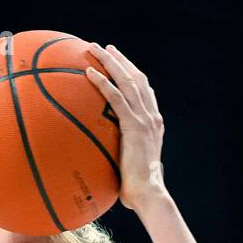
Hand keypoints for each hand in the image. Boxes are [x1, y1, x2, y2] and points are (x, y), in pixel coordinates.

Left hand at [85, 42, 165, 211]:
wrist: (149, 194)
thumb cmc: (138, 190)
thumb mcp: (130, 167)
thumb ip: (121, 157)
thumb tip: (102, 163)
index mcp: (154, 123)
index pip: (144, 91)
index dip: (132, 74)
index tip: (120, 63)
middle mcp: (152, 116)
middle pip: (136, 78)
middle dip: (120, 60)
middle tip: (105, 48)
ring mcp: (144, 119)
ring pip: (127, 80)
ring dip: (110, 61)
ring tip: (94, 49)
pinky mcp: (134, 126)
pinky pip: (116, 97)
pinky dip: (102, 82)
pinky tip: (89, 72)